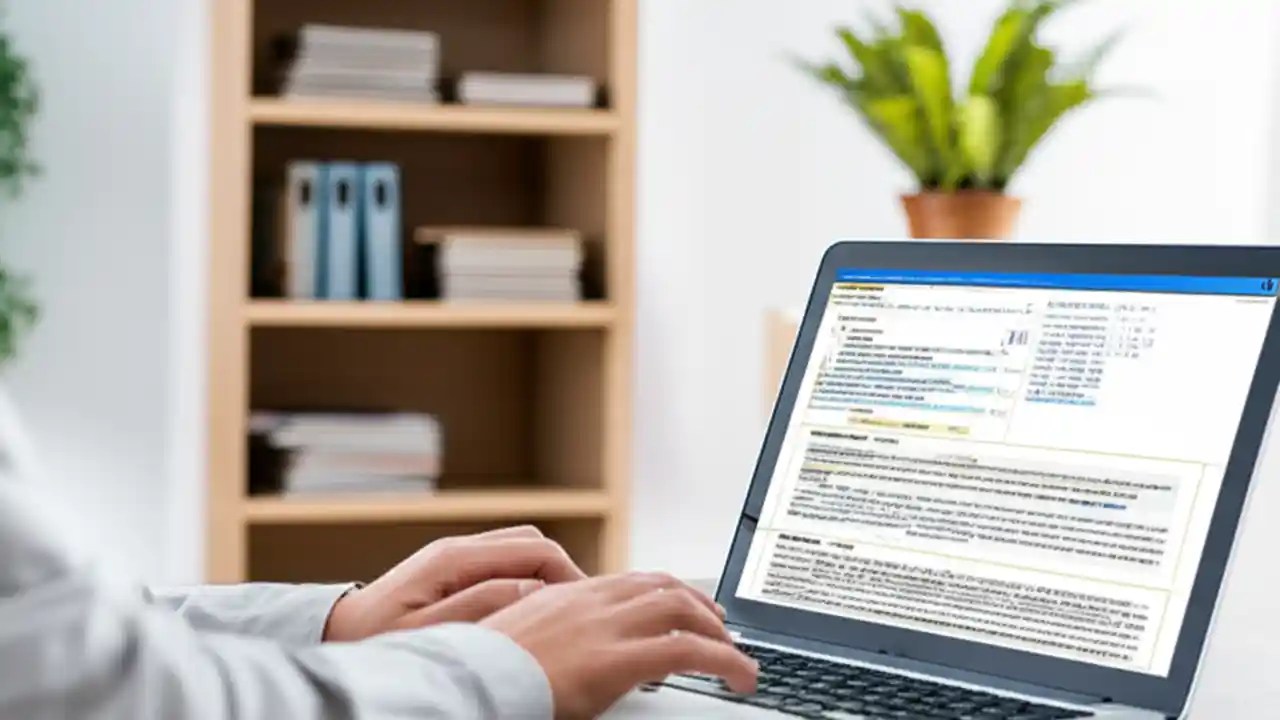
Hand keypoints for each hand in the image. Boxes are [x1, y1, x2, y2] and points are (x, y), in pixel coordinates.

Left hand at [324, 525, 585, 640]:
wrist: (336, 636)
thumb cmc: (378, 641)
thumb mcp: (431, 630)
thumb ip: (482, 605)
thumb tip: (531, 587)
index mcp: (457, 557)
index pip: (538, 550)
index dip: (572, 577)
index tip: (589, 609)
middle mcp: (460, 547)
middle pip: (536, 543)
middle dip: (564, 573)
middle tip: (580, 614)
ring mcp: (457, 556)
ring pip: (523, 550)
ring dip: (546, 577)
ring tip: (559, 615)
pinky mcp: (454, 569)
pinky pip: (505, 563)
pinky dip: (527, 580)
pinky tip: (529, 613)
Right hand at [482, 572, 757, 719]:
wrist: (465, 685)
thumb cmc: (481, 673)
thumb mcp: (516, 644)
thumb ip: (548, 637)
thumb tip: (564, 653)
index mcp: (565, 595)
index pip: (630, 581)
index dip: (666, 593)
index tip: (683, 608)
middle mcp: (590, 600)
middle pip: (663, 586)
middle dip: (699, 604)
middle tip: (721, 628)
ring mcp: (606, 626)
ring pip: (682, 609)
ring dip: (717, 632)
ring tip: (735, 658)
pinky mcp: (618, 659)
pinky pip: (689, 650)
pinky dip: (725, 660)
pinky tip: (740, 677)